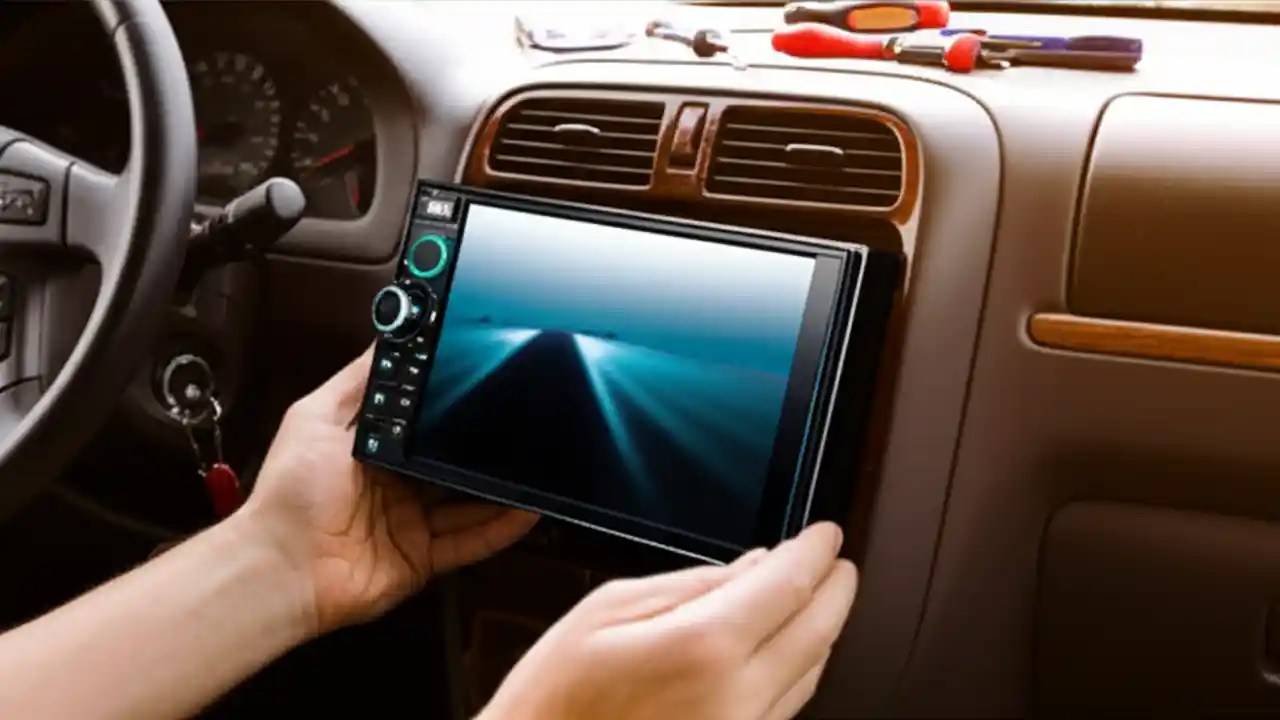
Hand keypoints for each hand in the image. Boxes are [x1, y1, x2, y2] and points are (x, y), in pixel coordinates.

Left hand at [237, 347, 537, 635]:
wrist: (280, 566)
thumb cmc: (289, 492)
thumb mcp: (317, 416)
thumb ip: (358, 381)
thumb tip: (388, 336)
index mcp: (372, 450)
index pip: (423, 424)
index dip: (451, 408)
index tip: (483, 387)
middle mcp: (395, 486)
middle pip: (451, 462)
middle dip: (483, 448)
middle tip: (521, 426)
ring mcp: (410, 524)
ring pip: (469, 502)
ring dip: (502, 488)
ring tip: (536, 467)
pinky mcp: (422, 560)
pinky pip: (470, 542)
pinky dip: (500, 529)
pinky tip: (526, 510)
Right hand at [478, 522, 856, 719]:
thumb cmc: (556, 696)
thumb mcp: (609, 609)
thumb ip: (692, 585)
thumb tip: (753, 567)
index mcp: (704, 647)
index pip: (789, 585)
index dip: (816, 553)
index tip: (826, 535)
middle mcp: (738, 700)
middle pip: (818, 632)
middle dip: (835, 590)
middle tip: (837, 563)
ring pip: (810, 675)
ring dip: (818, 631)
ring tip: (813, 600)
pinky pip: (785, 710)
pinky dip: (795, 672)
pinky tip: (784, 651)